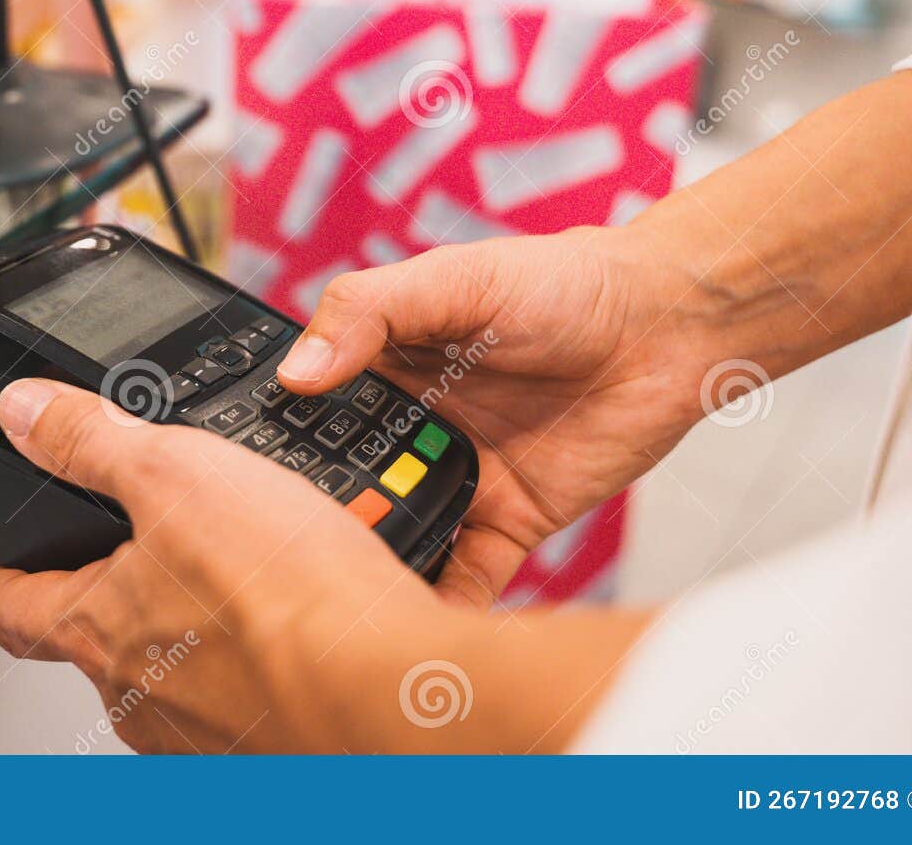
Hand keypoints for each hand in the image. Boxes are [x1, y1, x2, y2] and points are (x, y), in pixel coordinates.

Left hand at [0, 378, 461, 753]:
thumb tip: (27, 412)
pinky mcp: (267, 746)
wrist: (384, 686)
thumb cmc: (286, 595)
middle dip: (133, 592)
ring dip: (205, 628)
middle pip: (105, 640)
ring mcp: (203, 733)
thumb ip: (91, 440)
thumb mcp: (176, 472)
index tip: (28, 554)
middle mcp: (140, 697)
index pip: (16, 609)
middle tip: (172, 547)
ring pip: (181, 672)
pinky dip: (265, 660)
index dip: (18, 571)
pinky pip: (249, 698)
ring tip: (255, 577)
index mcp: (98, 629)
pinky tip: (304, 622)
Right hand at [277, 228, 709, 606]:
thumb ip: (369, 313)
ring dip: (373, 561)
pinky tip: (413, 630)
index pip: (315, 410)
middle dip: (321, 517)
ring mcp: (461, 476)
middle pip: (348, 483)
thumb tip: (297, 372)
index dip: (280, 442)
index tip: (242, 482)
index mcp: (388, 364)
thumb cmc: (564, 283)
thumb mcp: (452, 279)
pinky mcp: (510, 520)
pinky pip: (466, 574)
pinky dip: (443, 604)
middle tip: (283, 556)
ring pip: (398, 532)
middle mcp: (415, 425)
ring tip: (330, 599)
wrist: (669, 326)